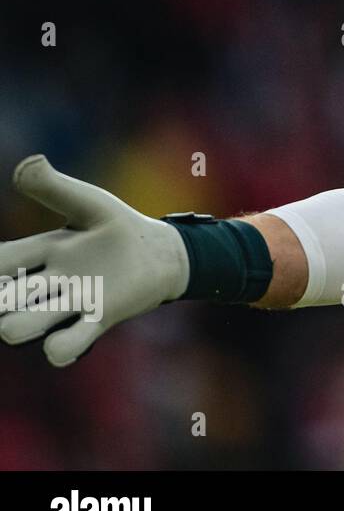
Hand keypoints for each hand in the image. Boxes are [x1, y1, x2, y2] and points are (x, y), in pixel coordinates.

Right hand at [0, 154, 189, 365]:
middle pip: (2, 301)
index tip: (5, 271)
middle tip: (22, 292)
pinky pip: (64, 346)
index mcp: (41, 250)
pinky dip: (61, 347)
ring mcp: (71, 303)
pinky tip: (68, 338)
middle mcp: (48, 282)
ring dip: (22, 325)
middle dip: (3, 301)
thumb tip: (27, 163)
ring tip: (38, 313)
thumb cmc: (117, 227)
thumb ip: (55, 187)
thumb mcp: (88, 203)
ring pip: (20, 327)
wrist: (161, 252)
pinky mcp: (98, 319)